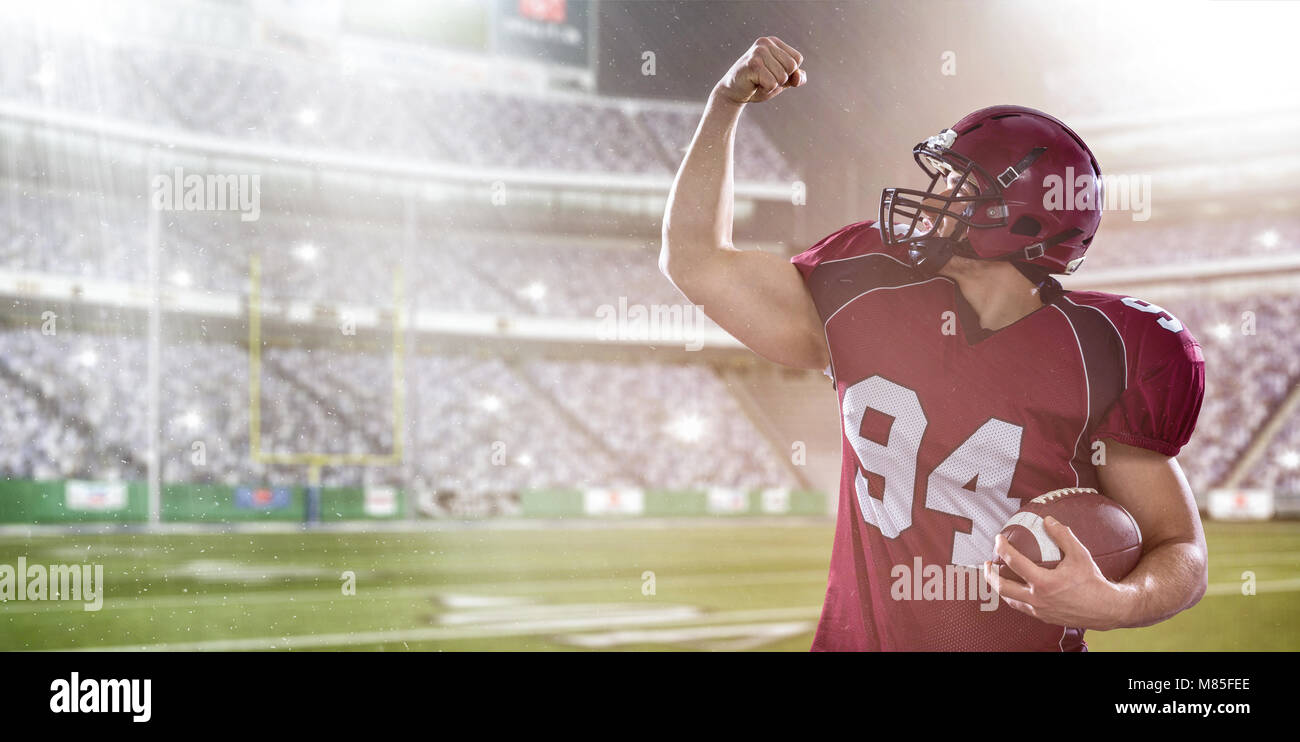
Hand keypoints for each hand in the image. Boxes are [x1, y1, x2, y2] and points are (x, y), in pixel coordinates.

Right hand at [713, 36, 806, 104]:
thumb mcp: (781, 81)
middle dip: (781, 80)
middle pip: (792, 67)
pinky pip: (772, 84)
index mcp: (774, 42)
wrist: (731, 93)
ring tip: (758, 82)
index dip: (789, 73)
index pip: (797, 59)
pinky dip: (765, 90)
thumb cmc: (757, 85)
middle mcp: (766, 43)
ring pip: (783, 77)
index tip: (771, 73)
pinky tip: (754, 85)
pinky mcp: (753, 64)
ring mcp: (758, 52)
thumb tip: (799, 76)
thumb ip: (795, 78)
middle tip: (764, 79)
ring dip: (772, 86)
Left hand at [982, 516, 1135, 630]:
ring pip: (1009, 599)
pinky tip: (1014, 587)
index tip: (998, 538)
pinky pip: (1021, 606)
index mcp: (1044, 583)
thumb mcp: (1080, 554)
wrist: (1105, 609)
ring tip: (996, 575)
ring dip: (998, 586)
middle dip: (990, 573)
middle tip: (987, 562)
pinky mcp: (1043, 617)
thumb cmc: (1093, 581)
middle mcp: (1037, 599)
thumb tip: (1048, 520)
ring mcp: (1038, 610)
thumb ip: (1063, 536)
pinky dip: (1013, 596)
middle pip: (1002, 586)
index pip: (1014, 562)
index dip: (1002, 548)